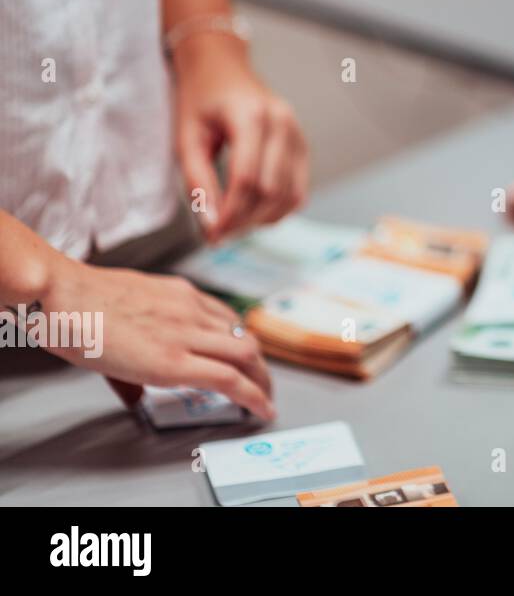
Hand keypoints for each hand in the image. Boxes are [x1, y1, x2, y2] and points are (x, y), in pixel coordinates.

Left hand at [39, 254, 274, 419]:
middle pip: (246, 355)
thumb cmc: (78, 335)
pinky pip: (220, 310)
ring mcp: (186, 307)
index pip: (230, 381)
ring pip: (239, 331)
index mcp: (166, 362)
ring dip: (252, 352)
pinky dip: (232, 326)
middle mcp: (183, 333)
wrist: (63, 293)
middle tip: (264, 390)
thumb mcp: (110, 374)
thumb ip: (137, 386)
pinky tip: (228, 332)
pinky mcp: (182, 288)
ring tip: (251, 363)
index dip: (255, 398)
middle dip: (262, 377)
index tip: (263, 409)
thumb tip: (145, 398)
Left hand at [173, 33, 308, 242]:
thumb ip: (198, 181)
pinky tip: (255, 213)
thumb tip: (212, 224)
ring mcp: (298, 134)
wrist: (222, 69)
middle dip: (244, 220)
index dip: (230, 213)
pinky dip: (279, 210)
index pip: (247, 178)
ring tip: (234, 225)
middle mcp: (283, 124)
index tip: (212, 236)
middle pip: (270, 190)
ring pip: (288, 195)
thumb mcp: (187, 137)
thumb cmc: (201, 100)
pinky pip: (298, 190)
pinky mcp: (304, 146)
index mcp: (252, 116)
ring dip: (261, 220)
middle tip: (218, 235)